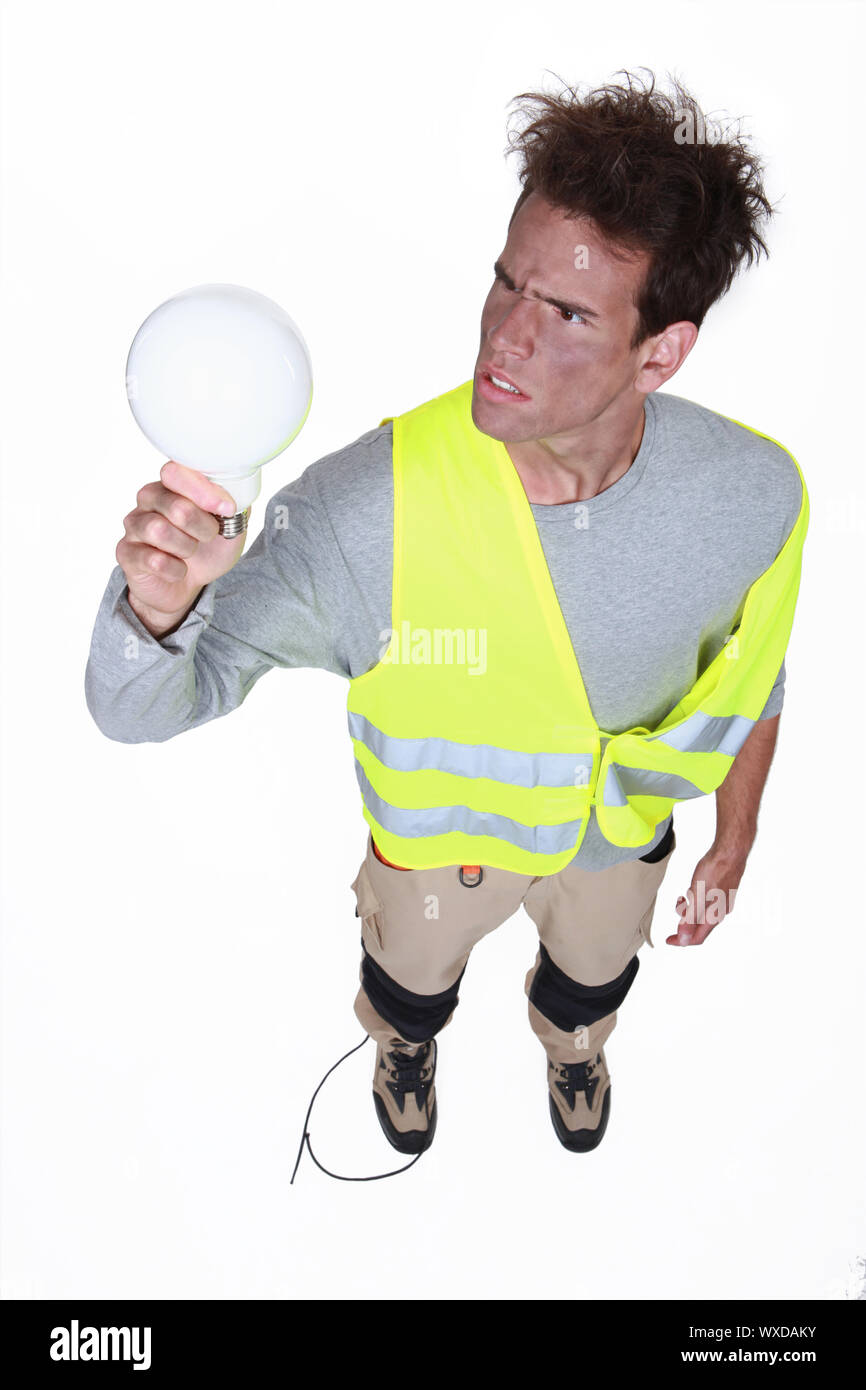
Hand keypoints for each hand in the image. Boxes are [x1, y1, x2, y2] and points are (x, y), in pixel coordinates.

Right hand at [116, 461, 245, 633]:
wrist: (188, 586)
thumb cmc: (207, 550)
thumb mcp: (230, 527)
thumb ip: (235, 507)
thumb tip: (234, 498)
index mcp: (172, 484)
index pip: (175, 472)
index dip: (203, 490)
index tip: (227, 509)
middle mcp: (148, 499)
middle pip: (175, 506)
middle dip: (203, 526)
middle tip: (209, 536)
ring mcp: (134, 524)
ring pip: (158, 530)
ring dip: (186, 547)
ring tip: (190, 552)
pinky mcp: (126, 552)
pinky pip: (152, 559)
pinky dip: (175, 570)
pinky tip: (179, 570)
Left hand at [665, 842, 748, 945]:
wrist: (730, 851)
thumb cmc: (715, 871)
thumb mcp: (698, 896)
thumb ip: (690, 919)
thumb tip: (683, 939)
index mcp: (714, 916)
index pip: (697, 938)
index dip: (681, 941)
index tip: (668, 940)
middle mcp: (720, 912)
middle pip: (699, 927)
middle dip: (684, 923)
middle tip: (677, 908)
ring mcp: (722, 901)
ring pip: (702, 914)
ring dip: (689, 909)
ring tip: (684, 896)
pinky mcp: (722, 891)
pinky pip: (706, 903)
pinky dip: (696, 901)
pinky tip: (693, 890)